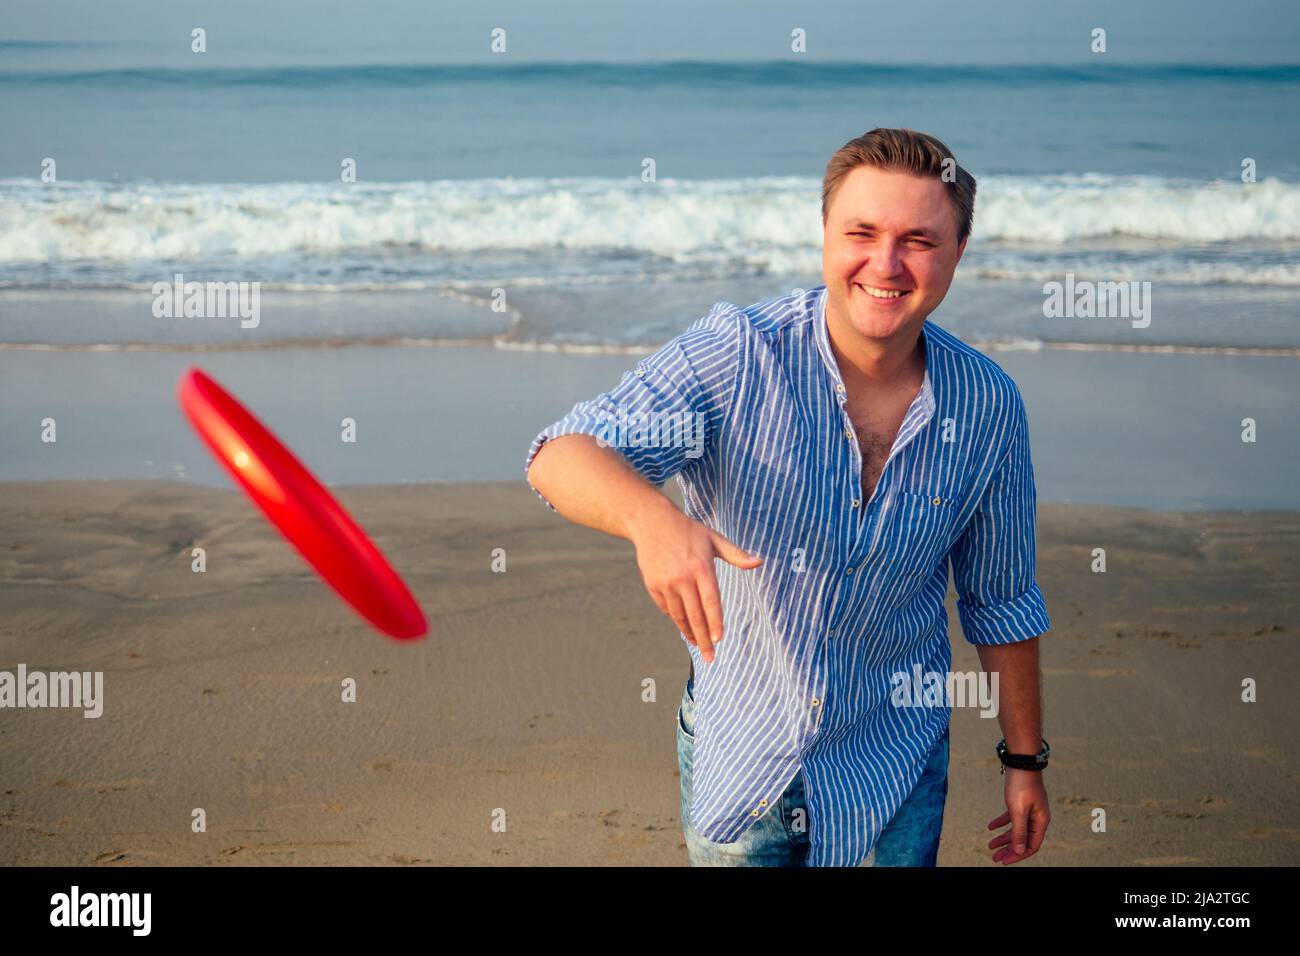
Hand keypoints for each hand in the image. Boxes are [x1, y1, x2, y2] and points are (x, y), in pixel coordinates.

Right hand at [629, 505, 761, 662]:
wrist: (651, 521)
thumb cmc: (688, 530)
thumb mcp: (713, 538)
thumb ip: (736, 554)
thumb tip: (759, 561)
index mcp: (701, 567)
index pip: (711, 602)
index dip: (715, 623)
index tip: (719, 639)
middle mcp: (683, 577)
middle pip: (695, 615)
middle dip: (704, 639)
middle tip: (710, 657)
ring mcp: (666, 582)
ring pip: (679, 616)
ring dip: (689, 633)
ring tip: (698, 645)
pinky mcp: (653, 585)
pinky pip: (667, 608)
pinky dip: (676, 619)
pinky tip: (684, 626)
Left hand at [986, 769, 1049, 863]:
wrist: (1020, 761)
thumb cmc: (1021, 785)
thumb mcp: (1018, 810)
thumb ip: (1019, 831)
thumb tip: (1020, 850)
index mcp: (1040, 821)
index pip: (1031, 845)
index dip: (1018, 855)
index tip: (1003, 861)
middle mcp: (1037, 817)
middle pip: (1023, 839)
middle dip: (1009, 850)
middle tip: (994, 858)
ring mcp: (1029, 810)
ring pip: (1016, 829)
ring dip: (1003, 838)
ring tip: (990, 845)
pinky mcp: (1021, 802)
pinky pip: (1011, 817)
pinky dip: (1001, 823)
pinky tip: (989, 827)